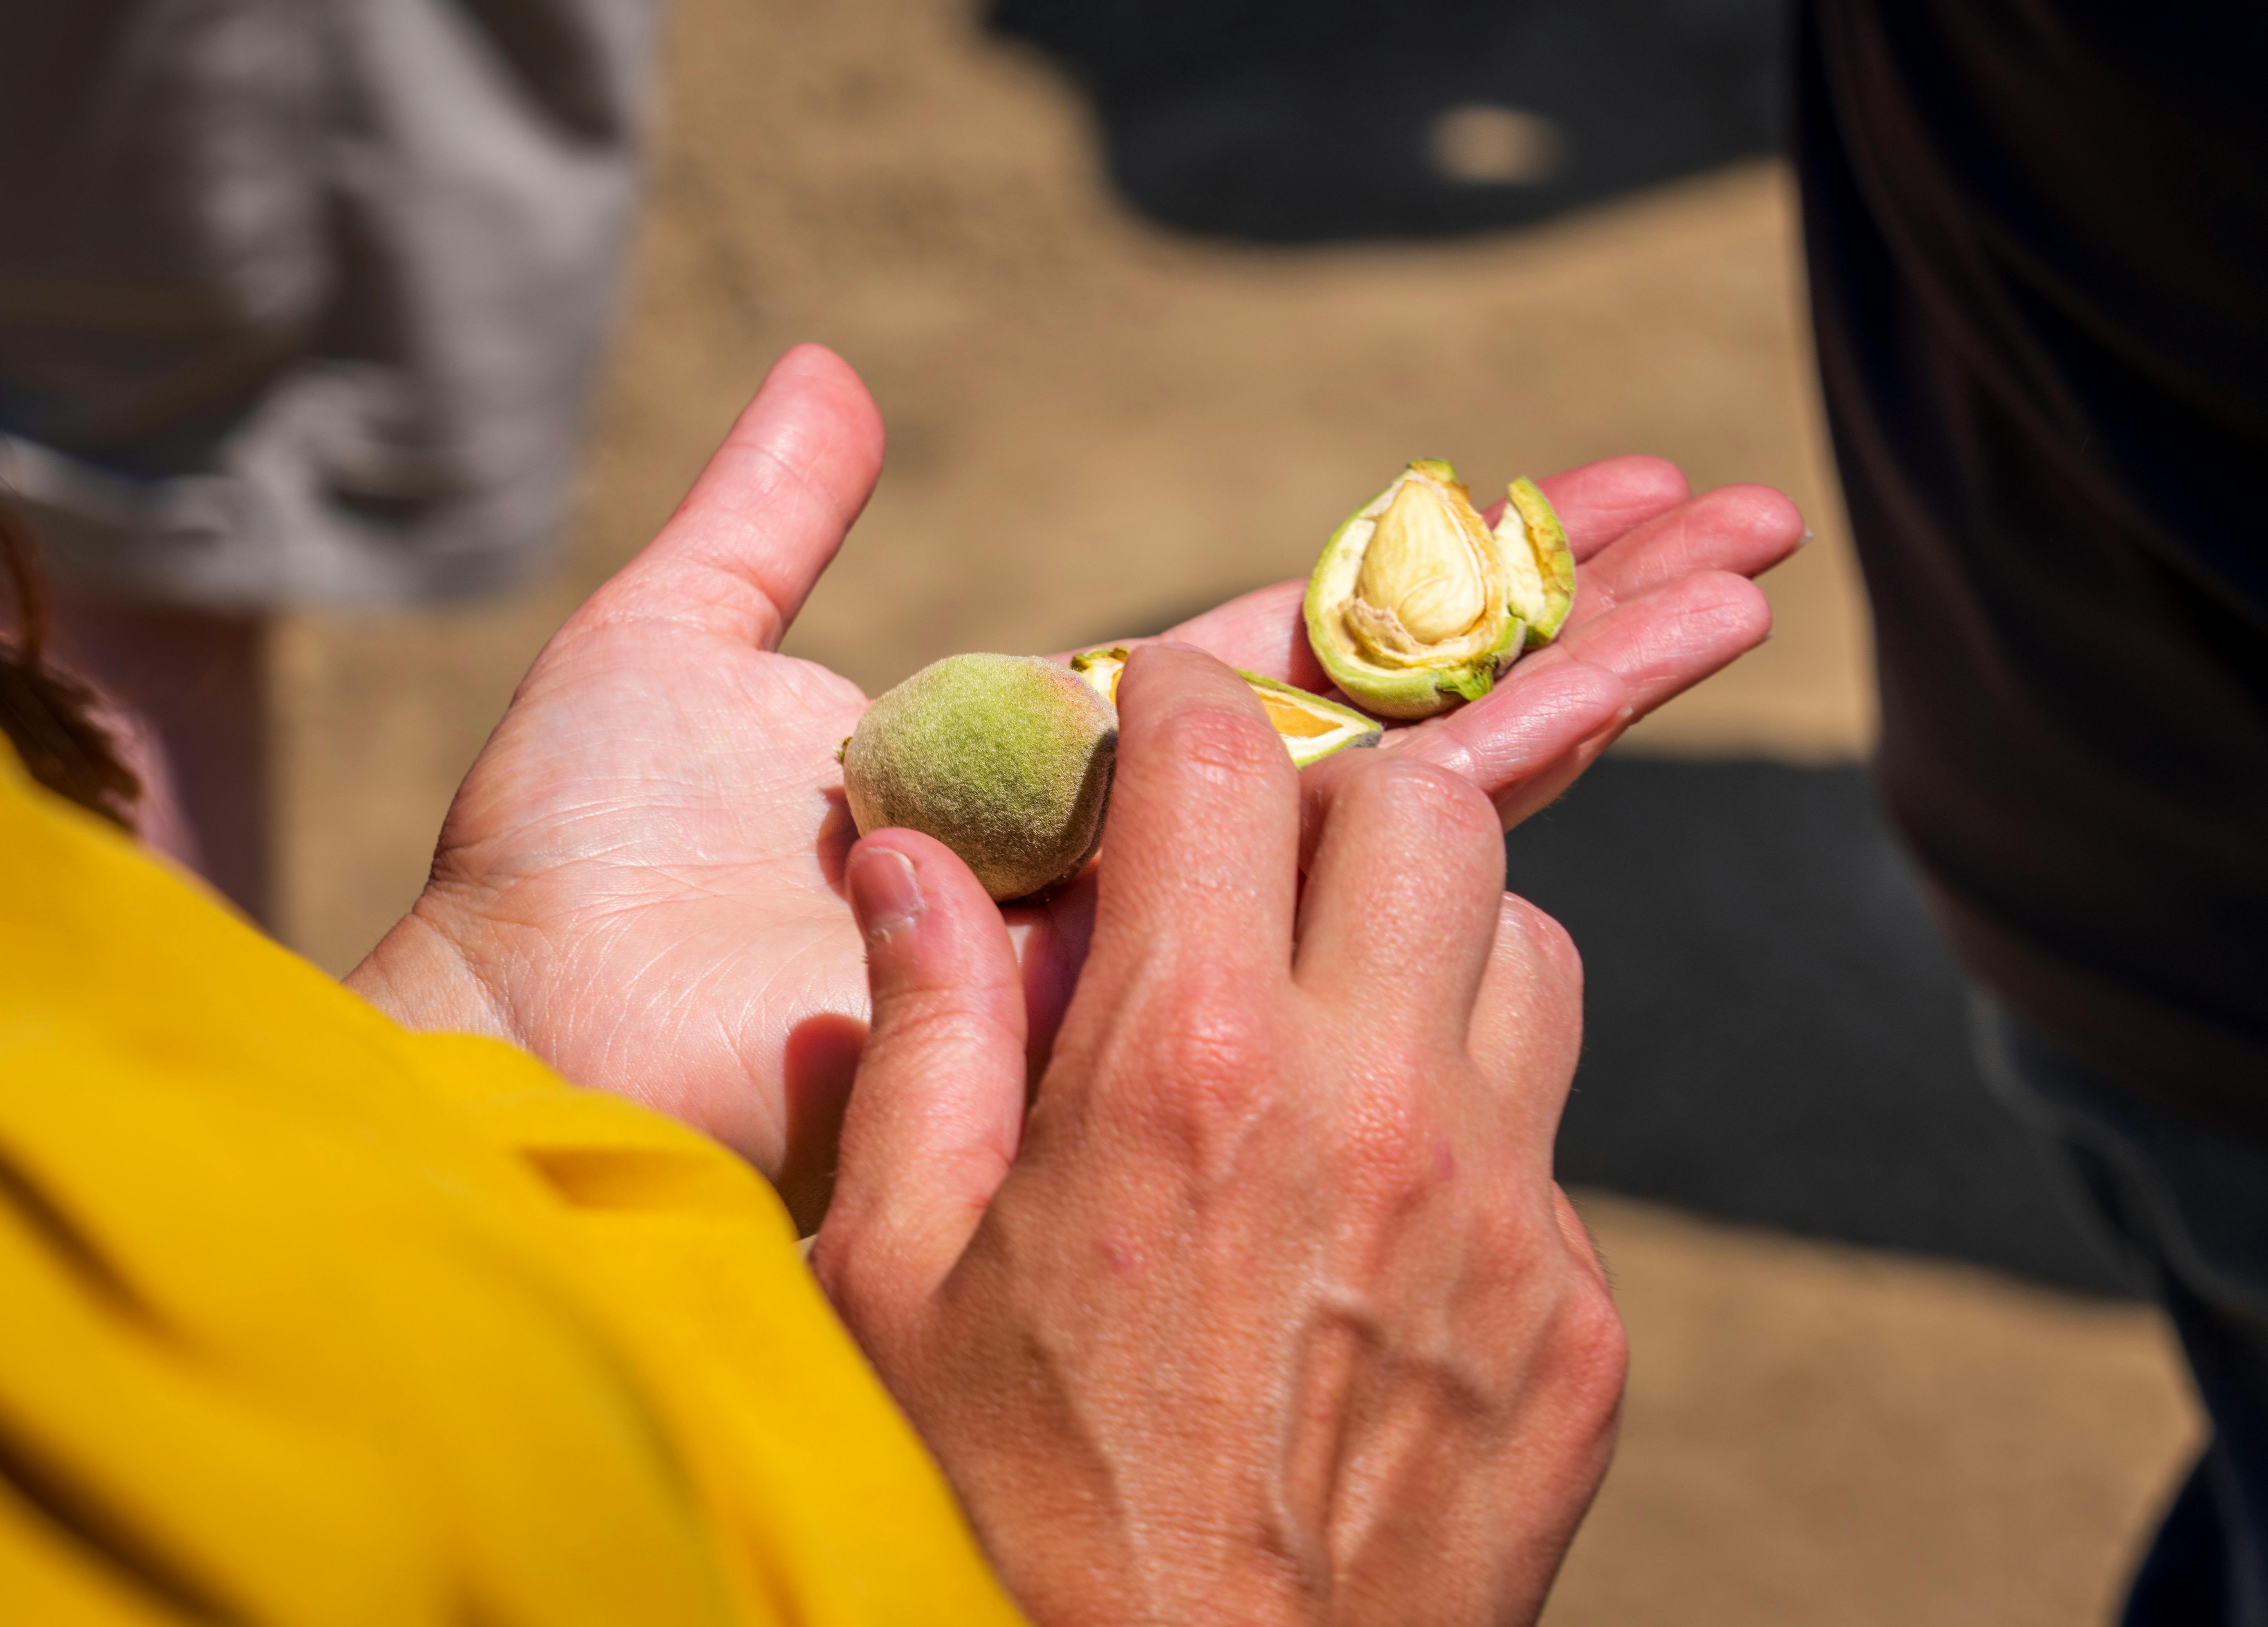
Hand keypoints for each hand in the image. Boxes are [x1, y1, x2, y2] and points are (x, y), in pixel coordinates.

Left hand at [347, 345, 1800, 1224]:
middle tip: (1733, 521)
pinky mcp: (1163, 979)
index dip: (1428, 569)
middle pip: (1399, 708)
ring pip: (1427, 776)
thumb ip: (772, 521)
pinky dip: (1511, 772)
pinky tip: (1638, 676)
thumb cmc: (571, 861)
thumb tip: (839, 373)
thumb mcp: (678, 645)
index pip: (1291, 649)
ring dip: (1590, 660)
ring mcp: (1169, 917)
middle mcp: (1141, 844)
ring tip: (1747, 568)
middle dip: (1563, 610)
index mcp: (1056, 754)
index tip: (1570, 491)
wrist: (535, 1022)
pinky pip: (1367, 869)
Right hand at [814, 646, 1624, 1625]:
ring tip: (1330, 1029)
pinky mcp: (1574, 1331)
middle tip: (1258, 877)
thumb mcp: (889, 1275)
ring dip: (1431, 948)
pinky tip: (1370, 1220)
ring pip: (1529, 953)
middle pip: (1433, 813)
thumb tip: (912, 862)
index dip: (1183, 705)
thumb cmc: (992, 1512)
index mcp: (1180, 1073)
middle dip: (1340, 802)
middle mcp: (1372, 1114)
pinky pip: (1549, 1147)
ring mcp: (1501, 1224)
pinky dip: (1469, 1131)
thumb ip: (919, 1038)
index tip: (1158, 721)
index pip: (1222, 758)